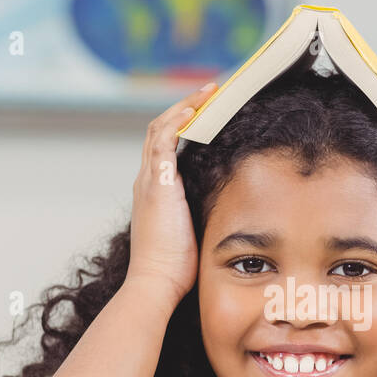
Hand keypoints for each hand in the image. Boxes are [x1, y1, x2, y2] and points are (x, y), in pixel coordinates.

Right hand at [125, 82, 217, 309]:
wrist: (156, 283)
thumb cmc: (175, 270)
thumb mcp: (191, 234)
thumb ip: (202, 216)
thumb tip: (230, 210)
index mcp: (154, 193)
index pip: (164, 149)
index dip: (183, 127)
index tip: (207, 114)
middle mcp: (147, 181)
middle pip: (160, 130)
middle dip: (185, 108)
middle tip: (211, 94)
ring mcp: (148, 180)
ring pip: (160, 127)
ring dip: (184, 106)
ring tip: (209, 92)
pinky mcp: (156, 183)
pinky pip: (163, 138)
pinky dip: (177, 119)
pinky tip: (196, 108)